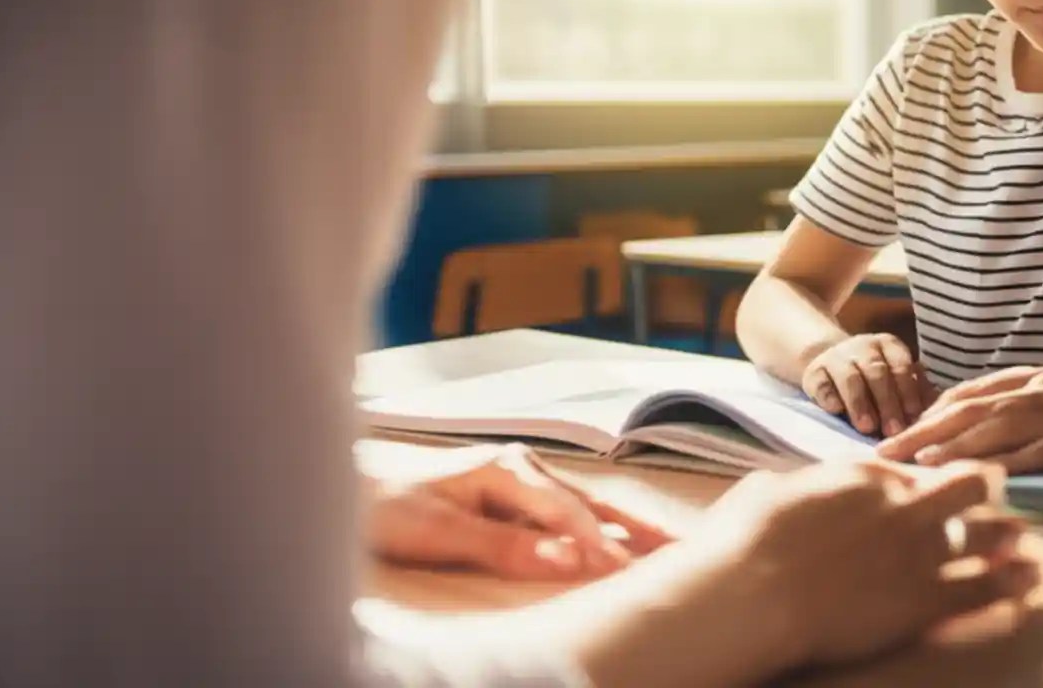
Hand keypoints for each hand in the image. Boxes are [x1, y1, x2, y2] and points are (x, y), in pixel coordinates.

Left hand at [366, 445, 672, 580]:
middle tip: (691, 554)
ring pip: (590, 507)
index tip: (629, 574)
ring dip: (631, 530)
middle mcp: (524, 468)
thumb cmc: (388, 508)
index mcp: (508, 469)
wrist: (351, 489)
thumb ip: (505, 545)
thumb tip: (569, 560)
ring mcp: (524, 481)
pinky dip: (606, 530)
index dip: (598, 545)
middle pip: (594, 503)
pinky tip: (627, 545)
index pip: (568, 512)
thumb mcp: (440, 532)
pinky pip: (573, 515)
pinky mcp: (519, 498)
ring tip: (677, 550)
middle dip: (640, 530)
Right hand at [713, 463, 1032, 667]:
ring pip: (988, 543)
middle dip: (986, 494)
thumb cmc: (745, 538)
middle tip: (999, 502)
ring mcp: (920, 555)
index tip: (937, 486)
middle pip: (967, 491)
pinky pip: (985, 597)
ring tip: (1027, 553)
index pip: (912, 470)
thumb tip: (786, 490)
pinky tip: (1026, 597)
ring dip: (1009, 546)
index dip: (929, 478)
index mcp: (863, 476)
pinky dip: (1009, 596)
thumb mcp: (765, 491)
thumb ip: (794, 488)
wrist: (755, 591)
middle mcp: (903, 508)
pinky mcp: (927, 603)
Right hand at [802, 333, 937, 436]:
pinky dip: (829, 397)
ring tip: (867, 427)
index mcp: (889, 345)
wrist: (831, 364)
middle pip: (877, 372)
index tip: (915, 418)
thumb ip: (916, 394)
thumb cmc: (875, 381)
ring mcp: (835, 357)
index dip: (909, 392)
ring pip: (849, 377)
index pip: (902, 366)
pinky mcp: (813, 372)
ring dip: (859, 403)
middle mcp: (863, 346)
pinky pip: (821, 384)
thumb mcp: (897, 379)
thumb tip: (941, 415)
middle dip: (887, 402)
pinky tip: (836, 411)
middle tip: (894, 431)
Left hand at [876, 366, 1042, 472]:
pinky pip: (1029, 456)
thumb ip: (1011, 398)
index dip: (925, 413)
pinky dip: (997, 465)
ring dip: (947, 447)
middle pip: (963, 411)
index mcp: (1024, 379)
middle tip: (883, 452)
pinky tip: (970, 477)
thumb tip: (965, 415)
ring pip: (990, 430)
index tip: (895, 431)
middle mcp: (1032, 393)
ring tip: (913, 463)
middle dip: (919, 431)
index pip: (963, 395)